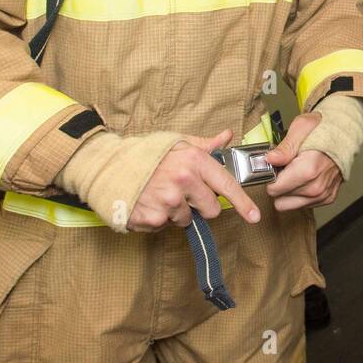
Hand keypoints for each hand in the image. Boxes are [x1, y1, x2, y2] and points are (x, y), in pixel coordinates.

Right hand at [129, 129, 260, 230]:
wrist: (108, 166)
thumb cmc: (145, 154)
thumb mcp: (177, 143)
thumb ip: (204, 145)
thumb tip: (226, 137)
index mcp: (193, 161)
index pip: (226, 185)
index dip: (243, 203)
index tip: (254, 216)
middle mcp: (184, 181)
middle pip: (211, 209)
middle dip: (201, 206)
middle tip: (182, 193)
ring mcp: (168, 202)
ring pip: (187, 220)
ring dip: (176, 212)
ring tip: (160, 195)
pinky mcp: (152, 219)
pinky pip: (166, 226)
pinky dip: (159, 218)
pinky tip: (148, 203)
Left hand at [265, 112, 342, 210]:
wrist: (345, 133)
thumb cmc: (323, 128)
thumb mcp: (300, 128)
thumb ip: (284, 148)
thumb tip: (270, 159)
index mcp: (308, 170)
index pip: (273, 189)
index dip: (270, 177)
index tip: (275, 166)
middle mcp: (317, 187)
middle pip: (279, 199)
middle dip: (279, 185)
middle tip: (285, 167)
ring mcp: (323, 195)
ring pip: (289, 205)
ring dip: (288, 191)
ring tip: (295, 172)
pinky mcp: (327, 198)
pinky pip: (302, 205)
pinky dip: (300, 194)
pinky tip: (305, 178)